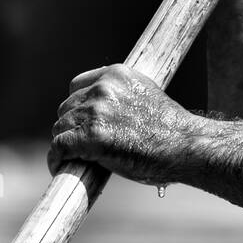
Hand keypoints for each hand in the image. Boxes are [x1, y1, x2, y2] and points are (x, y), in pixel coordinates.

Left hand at [48, 64, 197, 182]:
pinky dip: (56, 159)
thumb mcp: (145, 97)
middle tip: (79, 146)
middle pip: (66, 108)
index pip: (77, 86)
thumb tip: (103, 116)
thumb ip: (121, 99)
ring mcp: (97, 111)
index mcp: (116, 75)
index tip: (80, 122)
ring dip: (64, 144)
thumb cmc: (171, 130)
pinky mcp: (92, 136)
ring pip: (60, 128)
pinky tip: (60, 167)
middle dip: (71, 127)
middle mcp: (103, 88)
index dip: (76, 106)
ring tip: (72, 159)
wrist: (186, 145)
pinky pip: (60, 146)